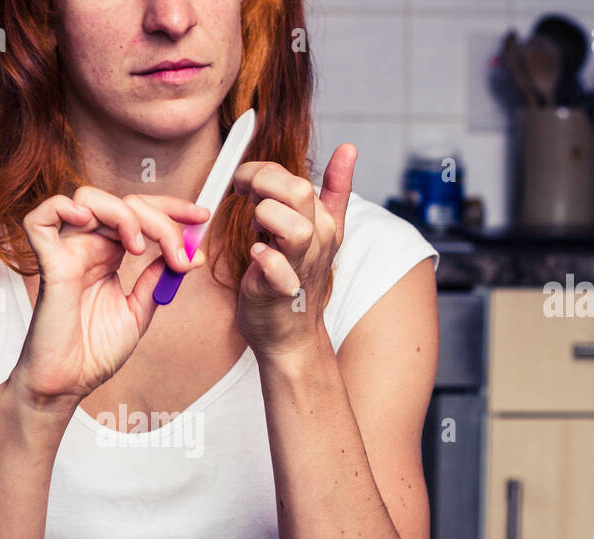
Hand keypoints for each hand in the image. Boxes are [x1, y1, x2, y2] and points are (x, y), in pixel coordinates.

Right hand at [9, 186, 209, 407]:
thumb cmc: (94, 353)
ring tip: (138, 247)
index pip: (140, 213)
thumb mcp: (139, 312)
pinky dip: (61, 207)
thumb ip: (157, 280)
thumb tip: (191, 254)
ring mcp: (67, 254)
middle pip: (123, 203)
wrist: (68, 385)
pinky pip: (39, 220)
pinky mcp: (48, 266)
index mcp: (109, 256)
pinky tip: (86, 221)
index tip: (202, 217)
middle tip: (181, 253)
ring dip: (123, 214)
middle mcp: (88, 248)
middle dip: (161, 219)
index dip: (172, 208)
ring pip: (88, 199)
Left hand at [232, 144, 355, 358]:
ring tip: (256, 231)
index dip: (262, 172)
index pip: (295, 178)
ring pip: (294, 227)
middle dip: (261, 184)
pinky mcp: (280, 290)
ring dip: (266, 219)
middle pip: (299, 192)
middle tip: (244, 199)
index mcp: (322, 221)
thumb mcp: (316, 231)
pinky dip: (265, 259)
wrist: (288, 335)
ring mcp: (300, 265)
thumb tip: (349, 149)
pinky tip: (256, 256)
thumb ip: (333, 190)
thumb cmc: (293, 279)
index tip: (245, 186)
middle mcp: (317, 240)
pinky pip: (277, 269)